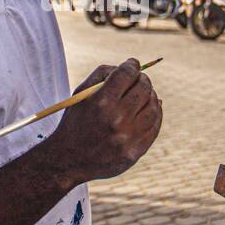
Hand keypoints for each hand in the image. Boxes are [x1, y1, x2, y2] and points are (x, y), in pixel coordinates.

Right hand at [48, 59, 162, 180]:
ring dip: (152, 96)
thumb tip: (129, 67)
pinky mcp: (134, 152)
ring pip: (153, 107)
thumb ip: (102, 74)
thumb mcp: (80, 94)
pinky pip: (154, 127)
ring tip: (146, 94)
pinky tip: (153, 108)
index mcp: (101, 101)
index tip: (133, 64)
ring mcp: (127, 137)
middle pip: (143, 89)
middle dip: (143, 79)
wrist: (68, 160)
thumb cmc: (75, 122)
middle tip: (140, 79)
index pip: (127, 74)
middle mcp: (116, 119)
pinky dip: (156, 114)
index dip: (132, 65)